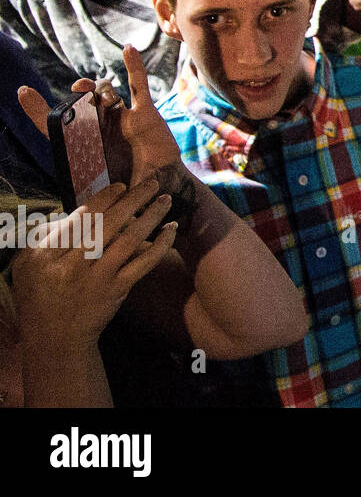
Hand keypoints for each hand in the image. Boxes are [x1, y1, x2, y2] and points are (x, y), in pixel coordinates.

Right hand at [12, 180, 175, 354]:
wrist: (56, 338)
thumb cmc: (41, 295)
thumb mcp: (27, 265)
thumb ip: (45, 235)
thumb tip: (75, 210)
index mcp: (46, 254)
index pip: (79, 219)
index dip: (104, 199)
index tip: (121, 185)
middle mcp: (72, 264)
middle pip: (107, 224)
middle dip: (133, 199)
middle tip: (153, 182)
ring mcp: (97, 278)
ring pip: (129, 240)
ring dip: (150, 217)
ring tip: (166, 199)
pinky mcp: (117, 290)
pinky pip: (143, 264)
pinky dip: (160, 246)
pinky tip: (171, 230)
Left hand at [18, 45, 183, 187]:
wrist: (162, 189)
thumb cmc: (130, 193)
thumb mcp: (99, 193)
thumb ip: (85, 194)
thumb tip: (74, 213)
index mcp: (83, 145)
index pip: (53, 124)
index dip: (37, 109)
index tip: (23, 91)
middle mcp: (100, 127)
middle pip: (81, 101)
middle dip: (77, 94)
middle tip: (77, 93)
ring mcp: (122, 117)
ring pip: (105, 91)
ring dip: (98, 88)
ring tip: (98, 94)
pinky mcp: (145, 113)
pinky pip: (138, 87)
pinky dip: (134, 67)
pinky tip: (128, 49)